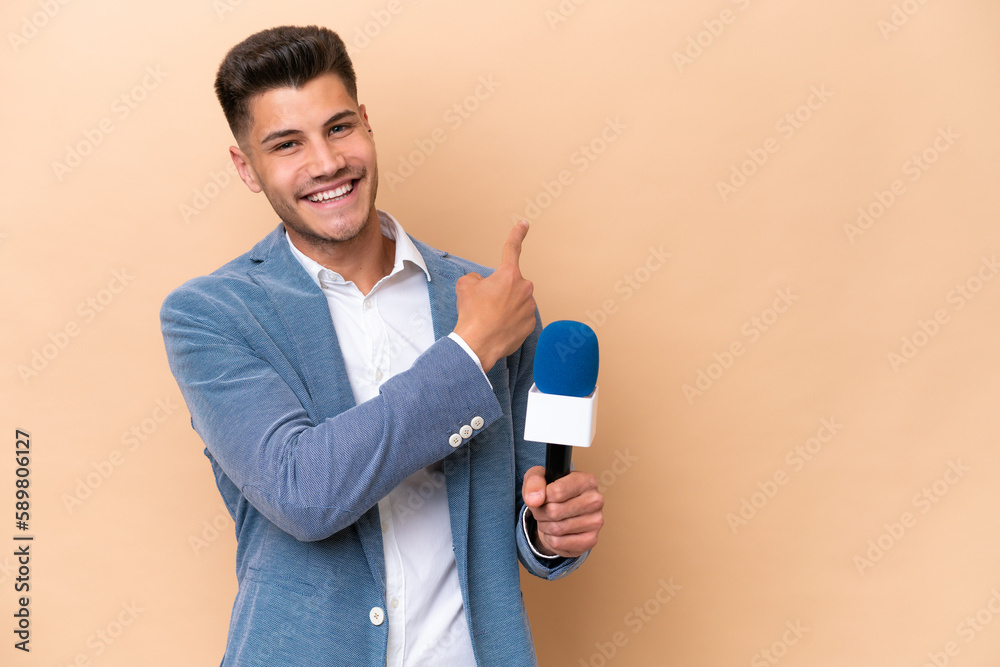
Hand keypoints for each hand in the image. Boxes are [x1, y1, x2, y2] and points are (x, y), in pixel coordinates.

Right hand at [453, 220, 536, 371]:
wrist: (477, 344)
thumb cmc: (472, 314)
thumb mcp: (465, 286)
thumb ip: (477, 278)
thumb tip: (482, 284)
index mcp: (509, 275)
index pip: (513, 249)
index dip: (517, 234)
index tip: (524, 224)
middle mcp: (524, 289)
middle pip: (511, 283)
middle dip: (501, 290)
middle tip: (486, 304)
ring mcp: (529, 308)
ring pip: (516, 301)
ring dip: (506, 306)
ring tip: (490, 318)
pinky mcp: (530, 325)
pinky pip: (520, 317)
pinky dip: (510, 321)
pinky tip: (498, 327)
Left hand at [522, 466, 603, 557]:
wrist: (559, 513)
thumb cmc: (551, 491)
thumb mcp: (538, 478)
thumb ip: (534, 482)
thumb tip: (534, 500)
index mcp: (587, 480)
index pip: (556, 491)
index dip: (541, 496)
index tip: (541, 495)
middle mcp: (596, 500)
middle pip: (554, 511)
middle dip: (540, 512)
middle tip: (543, 509)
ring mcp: (596, 521)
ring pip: (556, 528)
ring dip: (544, 526)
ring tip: (550, 519)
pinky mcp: (590, 540)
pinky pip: (558, 543)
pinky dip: (550, 539)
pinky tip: (557, 531)